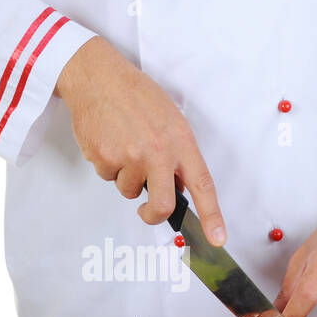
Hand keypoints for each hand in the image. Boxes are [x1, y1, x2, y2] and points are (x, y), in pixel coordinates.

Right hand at [55, 37, 225, 244]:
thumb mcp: (171, 120)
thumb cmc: (136, 96)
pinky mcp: (105, 158)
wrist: (99, 78)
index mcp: (181, 142)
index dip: (212, 216)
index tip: (217, 238)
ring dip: (126, 176)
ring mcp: (131, 157)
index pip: (202, 185)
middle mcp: (158, 152)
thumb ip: (178, 154)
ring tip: (123, 144)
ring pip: (129, 190)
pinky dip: (107, 164)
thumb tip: (178, 186)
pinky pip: (108, 177)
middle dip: (153, 214)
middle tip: (147, 209)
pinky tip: (107, 140)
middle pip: (163, 206)